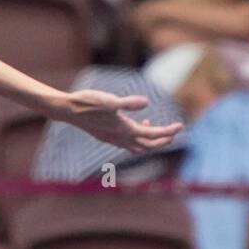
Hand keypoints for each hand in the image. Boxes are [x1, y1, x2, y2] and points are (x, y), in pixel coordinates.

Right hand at [56, 89, 183, 153]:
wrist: (66, 110)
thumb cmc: (87, 103)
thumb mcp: (109, 100)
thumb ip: (128, 103)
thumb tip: (146, 102)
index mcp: (124, 129)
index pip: (153, 134)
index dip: (169, 131)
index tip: (181, 125)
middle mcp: (119, 138)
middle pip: (148, 146)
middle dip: (163, 140)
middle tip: (174, 131)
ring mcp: (111, 139)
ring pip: (137, 147)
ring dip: (149, 141)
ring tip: (153, 126)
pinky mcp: (105, 135)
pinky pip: (126, 143)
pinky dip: (136, 138)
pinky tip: (131, 124)